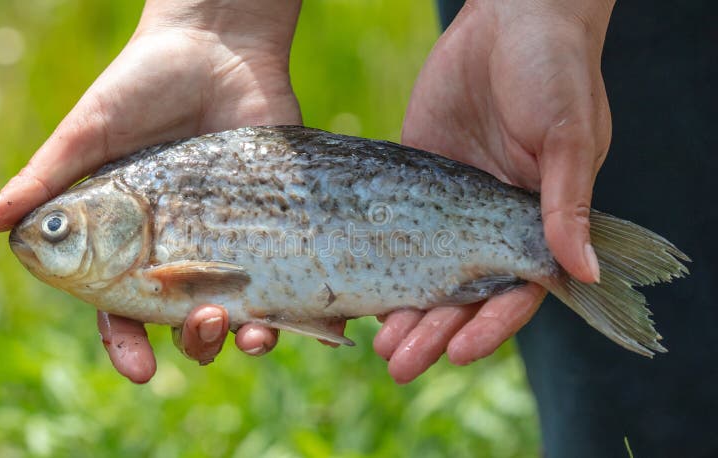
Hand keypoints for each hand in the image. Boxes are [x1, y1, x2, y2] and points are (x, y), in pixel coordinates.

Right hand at [0, 0, 301, 382]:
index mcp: (127, 242)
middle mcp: (179, 249)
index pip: (123, 308)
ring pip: (238, 310)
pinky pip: (286, 276)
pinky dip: (292, 308)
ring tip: (249, 332)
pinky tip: (296, 318)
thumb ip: (45, 179)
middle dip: (194, 339)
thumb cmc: (141, 86)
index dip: (127, 344)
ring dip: (243, 334)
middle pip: (183, 319)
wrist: (215, 46)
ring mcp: (230, 239)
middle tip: (203, 326)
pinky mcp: (274, 223)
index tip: (139, 369)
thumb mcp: (88, 132)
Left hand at [376, 0, 613, 382]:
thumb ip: (567, 202)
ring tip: (377, 342)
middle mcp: (489, 223)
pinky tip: (354, 285)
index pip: (516, 290)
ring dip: (403, 308)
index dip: (491, 325)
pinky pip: (392, 226)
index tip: (460, 351)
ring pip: (423, 270)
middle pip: (462, 293)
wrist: (509, 17)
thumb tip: (581, 274)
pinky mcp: (414, 178)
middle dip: (435, 331)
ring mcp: (448, 205)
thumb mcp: (568, 135)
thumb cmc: (554, 71)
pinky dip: (376, 258)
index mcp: (535, 221)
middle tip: (401, 362)